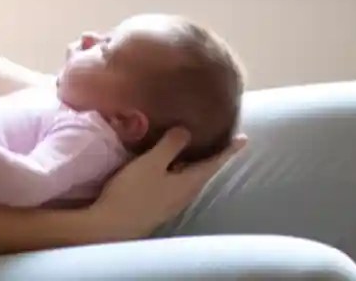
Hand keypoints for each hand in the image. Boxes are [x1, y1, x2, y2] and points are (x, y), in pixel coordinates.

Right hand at [88, 128, 247, 240]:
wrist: (111, 225)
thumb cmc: (133, 191)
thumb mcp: (152, 162)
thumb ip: (171, 145)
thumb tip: (187, 130)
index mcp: (190, 182)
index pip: (215, 163)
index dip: (229, 150)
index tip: (244, 139)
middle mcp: (186, 194)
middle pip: (205, 171)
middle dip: (212, 155)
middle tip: (219, 138)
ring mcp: (173, 202)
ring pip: (190, 178)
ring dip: (195, 163)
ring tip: (195, 148)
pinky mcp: (160, 205)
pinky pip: (177, 183)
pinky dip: (180, 170)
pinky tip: (170, 164)